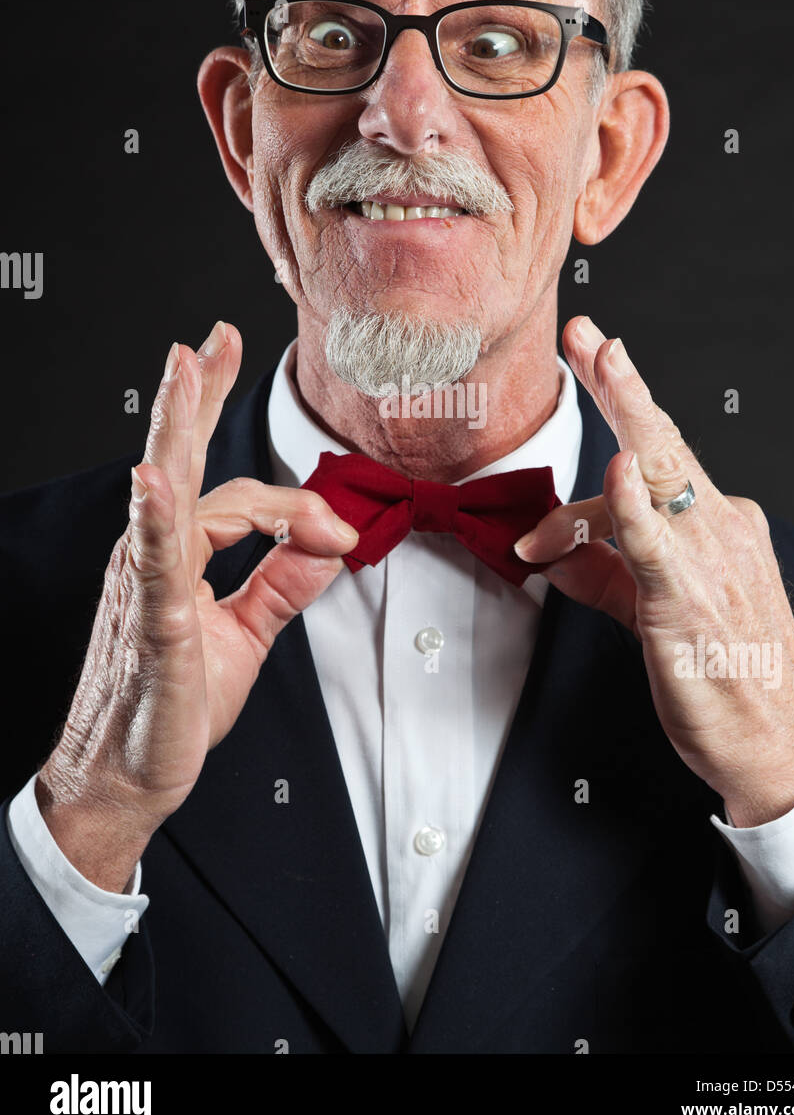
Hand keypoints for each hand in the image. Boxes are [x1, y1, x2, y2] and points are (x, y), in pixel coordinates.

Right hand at [37, 322, 357, 889]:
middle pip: (183, 461)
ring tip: (183, 367)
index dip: (299, 507)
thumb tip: (329, 540)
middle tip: (211, 340)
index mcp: (180, 555)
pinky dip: (155, 520)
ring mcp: (146, 584)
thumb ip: (284, 581)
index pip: (241, 499)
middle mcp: (156, 556)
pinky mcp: (152, 625)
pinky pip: (153, 564)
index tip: (341, 528)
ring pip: (169, 492)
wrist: (130, 774)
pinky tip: (154, 484)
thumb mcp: (245, 633)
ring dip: (179, 427)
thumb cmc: (174, 705)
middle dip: (196, 396)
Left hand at [515, 315, 793, 826]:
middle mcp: (718, 527)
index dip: (623, 405)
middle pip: (663, 443)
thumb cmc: (725, 679)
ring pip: (662, 472)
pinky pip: (654, 543)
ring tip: (601, 362)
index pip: (656, 459)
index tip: (598, 357)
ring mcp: (709, 557)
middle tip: (590, 334)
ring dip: (627, 415)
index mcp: (714, 526)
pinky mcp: (688, 599)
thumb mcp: (651, 615)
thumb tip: (551, 556)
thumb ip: (602, 576)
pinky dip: (632, 503)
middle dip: (623, 382)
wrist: (777, 745)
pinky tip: (616, 467)